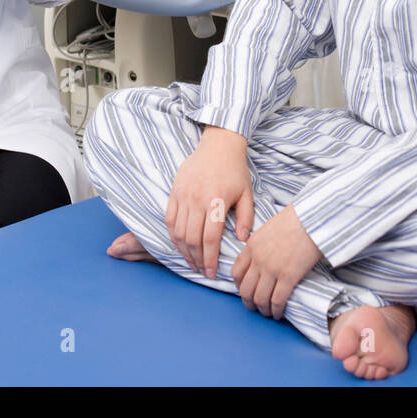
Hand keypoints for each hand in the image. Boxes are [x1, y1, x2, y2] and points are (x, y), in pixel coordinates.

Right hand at [165, 126, 253, 278]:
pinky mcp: (175, 191)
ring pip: (178, 232)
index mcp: (217, 201)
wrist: (218, 144)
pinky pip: (169, 219)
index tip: (211, 272)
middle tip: (202, 271)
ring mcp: (183, 195)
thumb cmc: (235, 170)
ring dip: (183, 251)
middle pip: (192, 239)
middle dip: (197, 259)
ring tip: (191, 262)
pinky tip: (179, 245)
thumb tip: (242, 240)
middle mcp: (197, 199)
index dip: (210, 259)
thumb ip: (246, 218)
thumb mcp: (247, 193)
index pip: (210, 238)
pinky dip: (172, 235)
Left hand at [231, 204, 324, 320]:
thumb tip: (261, 260)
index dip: (239, 286)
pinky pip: (277, 300)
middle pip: (245, 289)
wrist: (312, 218)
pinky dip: (276, 310)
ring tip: (269, 313)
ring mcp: (272, 269)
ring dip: (263, 309)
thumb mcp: (268, 229)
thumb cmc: (295, 221)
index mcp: (251, 246)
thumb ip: (260, 245)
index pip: (236, 272)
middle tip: (255, 306)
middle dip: (249, 302)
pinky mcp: (288, 276)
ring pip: (260, 298)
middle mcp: (258, 259)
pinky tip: (279, 313)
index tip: (246, 291)